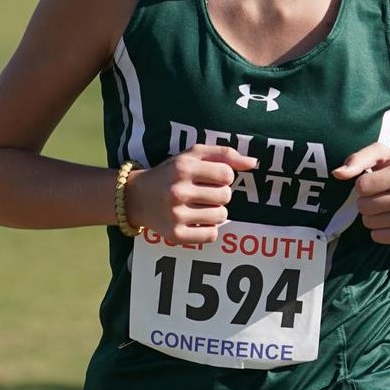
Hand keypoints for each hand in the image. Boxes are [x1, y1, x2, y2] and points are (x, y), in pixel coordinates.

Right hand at [126, 145, 256, 245]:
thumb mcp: (192, 155)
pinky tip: (196, 221)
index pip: (227, 174)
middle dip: (220, 195)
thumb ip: (224, 154)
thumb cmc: (171, 173)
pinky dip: (209, 229)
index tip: (211, 178)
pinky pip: (211, 234)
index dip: (224, 177)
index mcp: (183, 168)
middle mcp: (178, 191)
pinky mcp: (175, 235)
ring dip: (216, 212)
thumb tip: (253, 162)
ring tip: (199, 207)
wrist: (136, 197)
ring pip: (221, 216)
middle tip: (203, 193)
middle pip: (226, 196)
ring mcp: (175, 215)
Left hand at [331, 144, 389, 243]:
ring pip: (368, 223)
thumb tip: (337, 174)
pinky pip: (377, 237)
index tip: (375, 181)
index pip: (361, 186)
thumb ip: (358, 159)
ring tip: (387, 206)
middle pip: (363, 207)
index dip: (363, 184)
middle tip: (381, 195)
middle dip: (366, 200)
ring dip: (372, 215)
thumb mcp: (382, 155)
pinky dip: (379, 229)